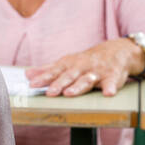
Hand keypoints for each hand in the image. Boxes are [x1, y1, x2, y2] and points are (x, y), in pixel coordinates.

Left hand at [24, 38, 140, 96]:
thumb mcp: (66, 63)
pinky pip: (112, 82)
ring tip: (69, 93)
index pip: (54, 72)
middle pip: (68, 76)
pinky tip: (108, 93)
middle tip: (49, 92)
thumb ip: (48, 70)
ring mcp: (96, 72)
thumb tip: (27, 75)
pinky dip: (111, 87)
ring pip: (86, 80)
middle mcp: (81, 67)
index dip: (43, 78)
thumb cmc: (86, 60)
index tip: (31, 84)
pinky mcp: (112, 76)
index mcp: (69, 65)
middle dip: (58, 84)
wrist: (117, 51)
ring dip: (78, 86)